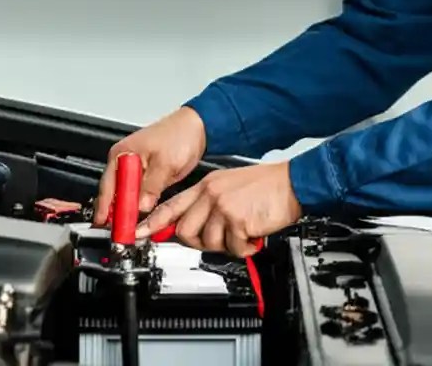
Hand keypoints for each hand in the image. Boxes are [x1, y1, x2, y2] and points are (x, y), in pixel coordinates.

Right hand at [92, 106, 206, 226]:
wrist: (196, 129)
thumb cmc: (179, 135)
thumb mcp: (165, 161)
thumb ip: (151, 184)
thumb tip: (141, 205)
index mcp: (122, 154)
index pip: (110, 187)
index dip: (110, 208)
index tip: (114, 225)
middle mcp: (124, 162)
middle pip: (114, 193)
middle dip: (116, 214)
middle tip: (120, 233)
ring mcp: (135, 170)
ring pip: (125, 196)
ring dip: (127, 212)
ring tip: (129, 230)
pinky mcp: (146, 176)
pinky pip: (137, 196)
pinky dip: (137, 207)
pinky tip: (140, 218)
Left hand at [136, 161, 302, 256]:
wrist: (292, 183)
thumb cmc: (266, 187)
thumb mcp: (229, 186)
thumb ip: (209, 203)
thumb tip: (195, 227)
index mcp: (206, 186)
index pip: (171, 205)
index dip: (153, 223)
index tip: (138, 234)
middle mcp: (211, 194)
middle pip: (185, 231)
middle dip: (199, 242)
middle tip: (220, 239)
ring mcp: (223, 206)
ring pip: (208, 242)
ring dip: (227, 245)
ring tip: (241, 233)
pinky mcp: (237, 219)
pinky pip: (232, 248)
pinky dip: (245, 247)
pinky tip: (253, 236)